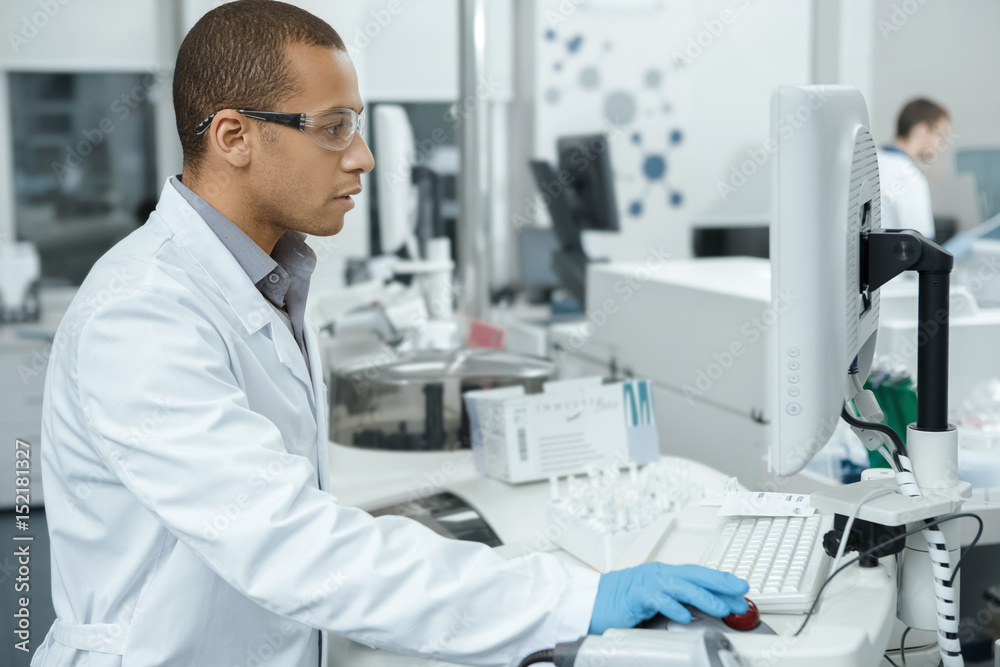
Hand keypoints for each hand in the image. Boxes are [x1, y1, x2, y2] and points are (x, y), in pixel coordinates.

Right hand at [588, 563, 748, 634]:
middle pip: (695, 575)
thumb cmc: (618, 603)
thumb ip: (675, 602)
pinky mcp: (634, 596)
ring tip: (721, 608)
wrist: (589, 602)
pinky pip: (657, 600)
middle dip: (720, 583)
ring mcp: (646, 583)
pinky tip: (685, 616)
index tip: (740, 587)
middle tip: (741, 592)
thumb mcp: (653, 600)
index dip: (720, 580)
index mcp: (663, 575)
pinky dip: (673, 607)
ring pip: (681, 586)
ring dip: (704, 597)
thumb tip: (702, 610)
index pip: (698, 574)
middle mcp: (657, 574)